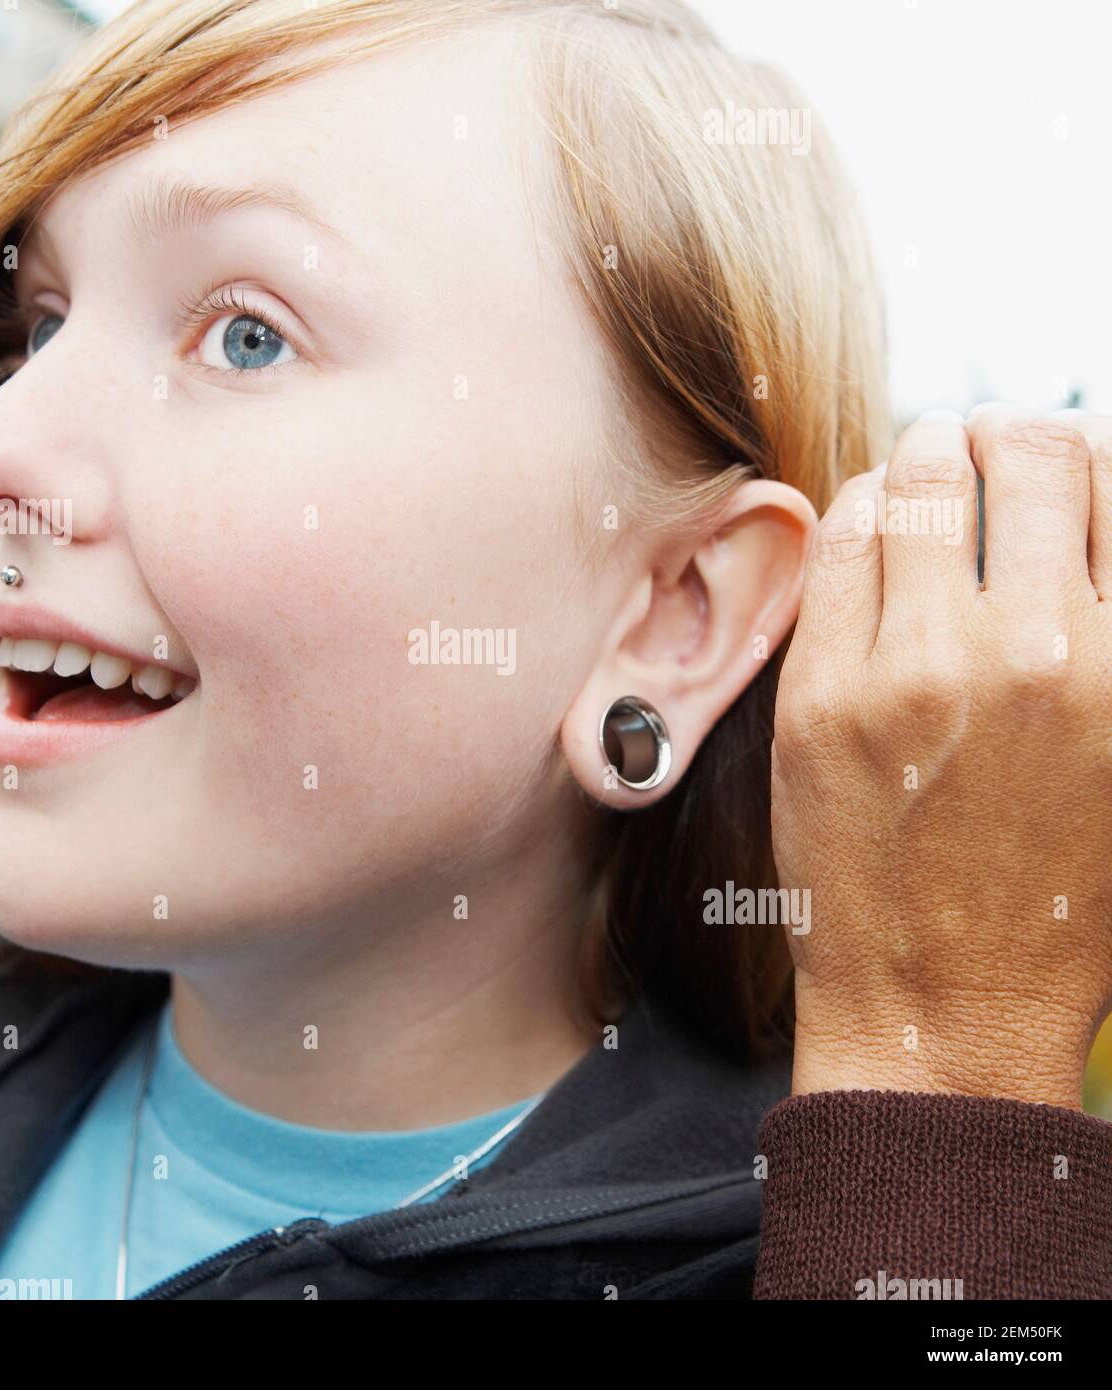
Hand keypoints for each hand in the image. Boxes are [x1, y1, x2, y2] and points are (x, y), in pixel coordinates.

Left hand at [771, 406, 1111, 1108]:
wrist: (947, 1012)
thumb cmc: (1061, 903)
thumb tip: (1080, 533)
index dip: (1081, 451)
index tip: (1056, 457)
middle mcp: (1037, 652)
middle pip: (1023, 451)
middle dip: (1005, 433)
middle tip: (987, 444)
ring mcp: (915, 670)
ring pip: (917, 480)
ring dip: (924, 455)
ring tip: (926, 467)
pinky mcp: (821, 695)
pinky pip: (834, 546)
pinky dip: (856, 511)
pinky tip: (867, 526)